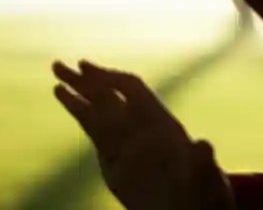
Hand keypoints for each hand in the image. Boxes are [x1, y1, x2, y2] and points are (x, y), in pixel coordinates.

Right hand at [53, 60, 234, 209]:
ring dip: (79, 95)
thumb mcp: (207, 177)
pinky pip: (95, 132)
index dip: (111, 78)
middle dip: (87, 80)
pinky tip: (67, 102)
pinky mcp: (115, 159)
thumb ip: (202, 162)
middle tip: (58, 66)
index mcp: (163, 125)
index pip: (134, 90)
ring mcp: (129, 142)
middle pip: (112, 95)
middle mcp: (144, 128)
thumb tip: (204, 146)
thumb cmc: (206, 192)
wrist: (194, 209)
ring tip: (56, 79)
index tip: (85, 69)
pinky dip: (81, 115)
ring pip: (100, 112)